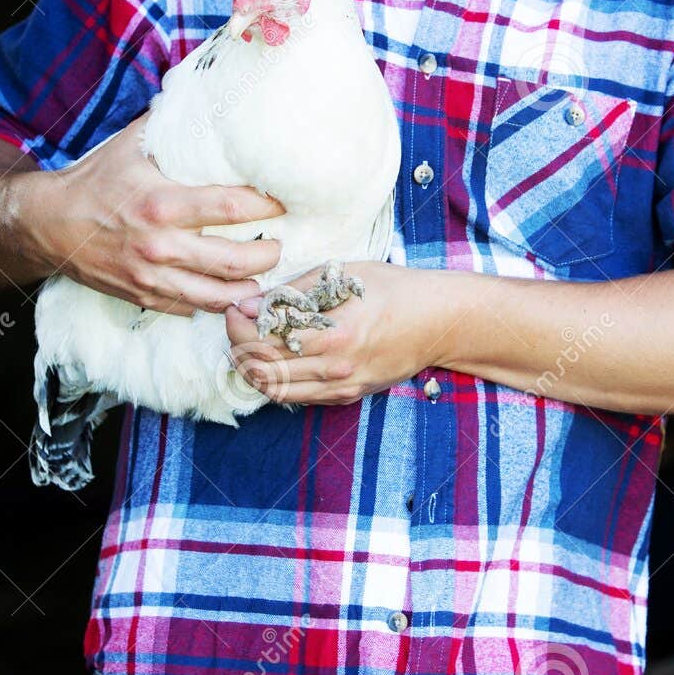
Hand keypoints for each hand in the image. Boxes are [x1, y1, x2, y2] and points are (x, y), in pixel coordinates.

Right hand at [17, 111, 284, 314]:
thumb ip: (174, 126)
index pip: (232, 208)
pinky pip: (193, 309)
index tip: (282, 203)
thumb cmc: (96, 180)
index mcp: (162, 203)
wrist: (49, 224)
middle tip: (279, 244)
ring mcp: (152, 277)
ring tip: (263, 273)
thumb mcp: (133, 145)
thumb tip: (213, 99)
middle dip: (269, 254)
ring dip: (251, 287)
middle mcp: (160, 245)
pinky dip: (218, 303)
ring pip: (219, 296)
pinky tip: (233, 291)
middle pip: (236, 261)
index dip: (267, 207)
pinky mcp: (144, 297)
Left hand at [224, 262, 448, 404]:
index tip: (234, 307)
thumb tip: (253, 303)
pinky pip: (298, 397)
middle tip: (235, 325)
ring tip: (247, 345)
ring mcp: (342, 387)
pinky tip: (273, 360)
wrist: (439, 322)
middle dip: (238, 347)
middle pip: (265, 370)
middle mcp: (336, 368)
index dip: (238, 326)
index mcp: (334, 334)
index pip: (266, 340)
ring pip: (276, 391)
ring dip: (252, 370)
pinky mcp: (348, 396)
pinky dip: (276, 382)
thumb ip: (297, 291)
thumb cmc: (395, 290)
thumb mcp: (346, 276)